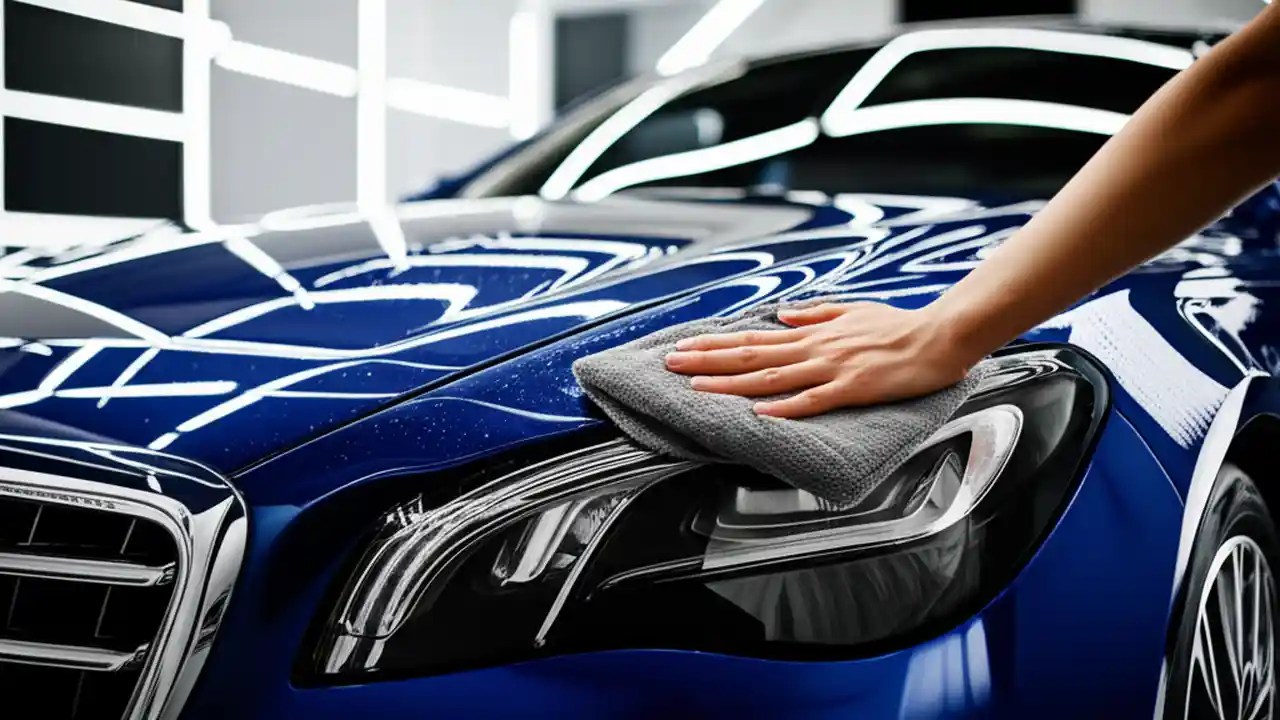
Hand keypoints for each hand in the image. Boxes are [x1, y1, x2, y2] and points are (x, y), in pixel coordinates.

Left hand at [663, 302, 974, 418]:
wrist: (940, 336)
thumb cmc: (899, 326)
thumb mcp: (852, 310)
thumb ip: (815, 314)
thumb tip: (782, 315)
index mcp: (813, 333)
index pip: (754, 338)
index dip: (715, 343)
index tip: (684, 346)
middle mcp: (815, 348)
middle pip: (751, 355)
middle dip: (707, 361)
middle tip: (670, 364)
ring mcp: (833, 368)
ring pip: (772, 377)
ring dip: (732, 382)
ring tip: (697, 387)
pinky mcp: (854, 388)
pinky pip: (813, 400)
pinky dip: (785, 406)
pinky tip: (759, 412)